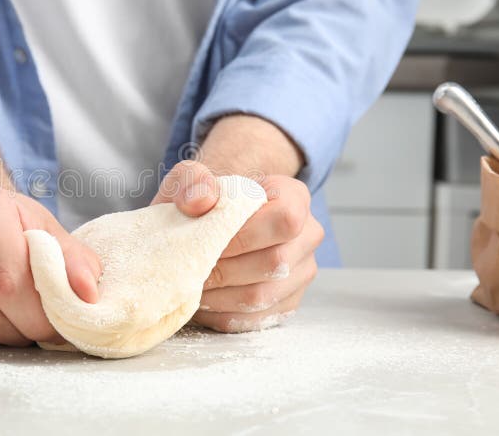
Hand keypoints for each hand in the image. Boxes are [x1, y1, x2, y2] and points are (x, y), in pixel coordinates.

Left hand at [152, 161, 321, 332]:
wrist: (209, 223)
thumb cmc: (204, 201)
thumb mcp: (191, 179)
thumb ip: (192, 182)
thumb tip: (201, 201)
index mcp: (294, 197)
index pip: (285, 219)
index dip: (245, 235)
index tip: (207, 240)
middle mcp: (308, 235)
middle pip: (275, 263)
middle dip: (224, 269)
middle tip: (190, 268)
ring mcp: (302, 272)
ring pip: (262, 296)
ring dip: (219, 296)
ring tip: (190, 285)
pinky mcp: (286, 302)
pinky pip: (256, 319)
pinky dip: (221, 314)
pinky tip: (200, 301)